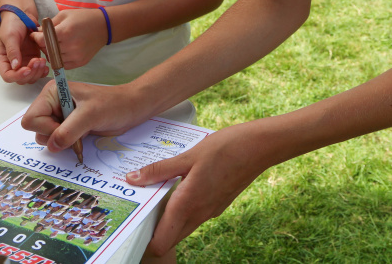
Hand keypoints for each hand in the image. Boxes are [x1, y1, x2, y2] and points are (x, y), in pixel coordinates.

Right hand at [0, 10, 47, 83]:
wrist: (22, 15)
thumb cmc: (12, 24)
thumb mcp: (10, 35)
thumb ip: (12, 50)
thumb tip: (15, 66)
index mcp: (3, 59)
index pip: (7, 76)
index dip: (17, 76)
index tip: (27, 69)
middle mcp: (13, 64)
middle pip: (21, 79)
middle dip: (30, 73)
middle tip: (38, 61)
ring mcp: (24, 62)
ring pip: (31, 77)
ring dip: (37, 72)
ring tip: (42, 60)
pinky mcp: (33, 58)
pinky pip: (38, 71)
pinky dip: (42, 70)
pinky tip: (46, 65)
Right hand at [21, 81, 148, 151]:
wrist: (130, 108)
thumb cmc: (113, 105)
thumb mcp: (90, 115)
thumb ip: (69, 130)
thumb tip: (52, 146)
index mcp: (51, 92)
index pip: (31, 118)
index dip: (46, 128)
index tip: (66, 126)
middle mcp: (51, 103)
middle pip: (36, 129)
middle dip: (54, 135)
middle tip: (76, 129)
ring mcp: (59, 116)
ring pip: (46, 138)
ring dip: (63, 141)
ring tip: (81, 131)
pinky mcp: (67, 127)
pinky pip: (58, 142)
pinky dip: (68, 144)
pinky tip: (82, 136)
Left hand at [29, 8, 106, 69]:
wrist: (104, 26)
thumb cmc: (83, 17)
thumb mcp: (64, 15)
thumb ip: (49, 24)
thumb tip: (36, 32)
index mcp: (66, 32)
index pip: (43, 40)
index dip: (36, 37)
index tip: (35, 34)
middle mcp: (71, 46)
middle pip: (47, 50)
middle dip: (42, 45)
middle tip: (43, 39)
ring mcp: (76, 56)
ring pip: (54, 59)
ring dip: (50, 53)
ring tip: (53, 45)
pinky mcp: (80, 62)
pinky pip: (63, 65)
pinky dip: (59, 60)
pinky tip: (61, 52)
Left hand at [126, 122, 270, 255]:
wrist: (259, 147)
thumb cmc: (224, 149)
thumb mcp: (187, 156)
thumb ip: (159, 170)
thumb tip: (132, 179)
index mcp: (187, 205)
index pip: (162, 243)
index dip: (145, 241)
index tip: (133, 226)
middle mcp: (199, 214)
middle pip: (170, 238)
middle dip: (154, 230)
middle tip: (139, 207)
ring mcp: (210, 211)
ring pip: (183, 227)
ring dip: (168, 219)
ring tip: (155, 193)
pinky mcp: (218, 205)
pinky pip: (194, 216)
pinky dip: (182, 209)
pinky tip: (178, 186)